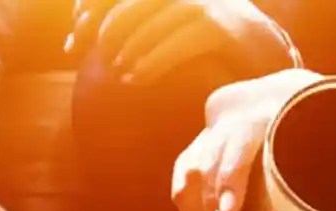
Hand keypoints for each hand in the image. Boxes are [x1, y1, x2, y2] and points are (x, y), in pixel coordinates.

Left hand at [68, 0, 294, 83]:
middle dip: (103, 26)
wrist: (263, 62)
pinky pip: (180, 39)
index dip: (92, 7)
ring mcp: (208, 1)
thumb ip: (126, 28)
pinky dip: (152, 59)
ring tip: (115, 72)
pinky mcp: (224, 26)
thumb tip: (73, 38)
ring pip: (154, 14)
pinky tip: (135, 79)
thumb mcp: (161, 32)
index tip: (76, 38)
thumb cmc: (203, 51)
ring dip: (127, 45)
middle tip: (90, 57)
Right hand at [173, 67, 335, 210]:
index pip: (236, 136)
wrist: (294, 102)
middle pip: (208, 164)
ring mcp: (211, 135)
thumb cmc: (329, 114)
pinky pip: (184, 187)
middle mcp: (231, 115)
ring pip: (190, 178)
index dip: (230, 175)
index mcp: (267, 100)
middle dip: (216, 208)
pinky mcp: (198, 155)